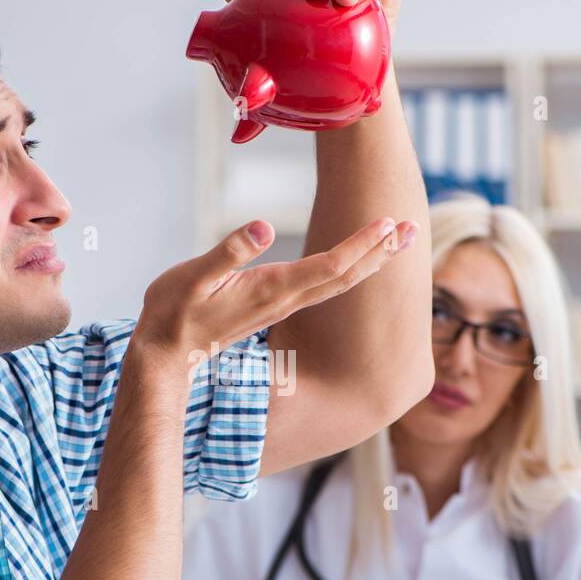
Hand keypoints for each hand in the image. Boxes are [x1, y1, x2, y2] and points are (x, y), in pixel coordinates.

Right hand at [135, 217, 416, 375]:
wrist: (166, 356)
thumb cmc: (173, 314)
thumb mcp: (193, 277)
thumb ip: (229, 253)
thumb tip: (264, 226)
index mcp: (274, 290)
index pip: (331, 265)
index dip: (363, 245)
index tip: (391, 223)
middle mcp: (286, 299)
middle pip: (347, 276)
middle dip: (382, 252)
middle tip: (414, 227)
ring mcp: (282, 305)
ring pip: (339, 283)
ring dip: (370, 261)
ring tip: (395, 241)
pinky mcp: (274, 307)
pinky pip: (324, 288)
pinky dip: (347, 271)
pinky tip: (354, 264)